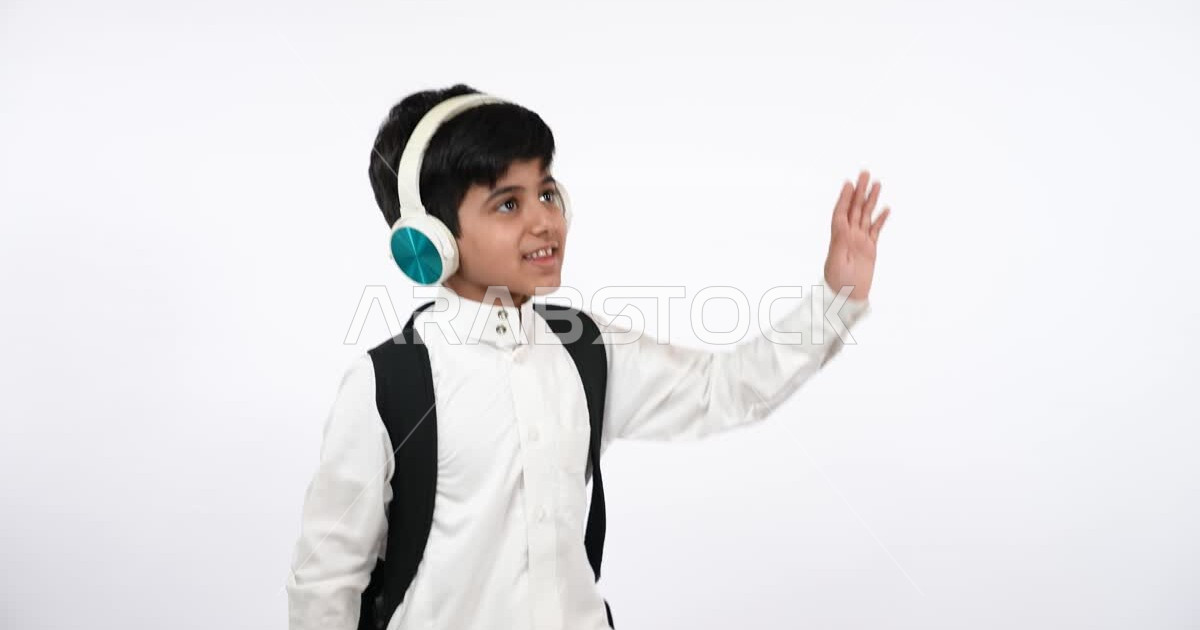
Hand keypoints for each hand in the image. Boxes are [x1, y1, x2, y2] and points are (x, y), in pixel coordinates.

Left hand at [823, 170, 889, 301]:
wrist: (846, 299)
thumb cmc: (837, 283)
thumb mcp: (837, 261)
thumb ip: (841, 242)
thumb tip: (842, 226)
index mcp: (839, 237)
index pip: (842, 212)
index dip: (845, 197)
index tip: (849, 182)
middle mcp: (849, 236)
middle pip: (855, 209)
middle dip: (859, 191)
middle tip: (865, 173)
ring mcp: (859, 241)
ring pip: (866, 216)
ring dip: (871, 200)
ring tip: (877, 184)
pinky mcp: (869, 249)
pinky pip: (875, 230)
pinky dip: (880, 219)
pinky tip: (885, 208)